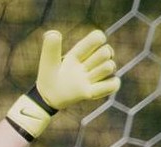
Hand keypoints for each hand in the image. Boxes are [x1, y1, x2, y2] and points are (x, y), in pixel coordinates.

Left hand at [6, 29, 120, 141]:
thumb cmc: (47, 76)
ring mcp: (93, 77)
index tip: (83, 52)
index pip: (98, 38)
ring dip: (99, 72)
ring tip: (87, 79)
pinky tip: (95, 88)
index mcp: (79, 52)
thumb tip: (54, 33)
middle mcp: (89, 63)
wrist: (47, 97)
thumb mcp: (48, 60)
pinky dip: (110, 85)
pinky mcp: (95, 91)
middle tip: (83, 68)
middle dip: (97, 58)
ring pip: (110, 67)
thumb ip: (50, 46)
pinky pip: (114, 85)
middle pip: (107, 51)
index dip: (98, 39)